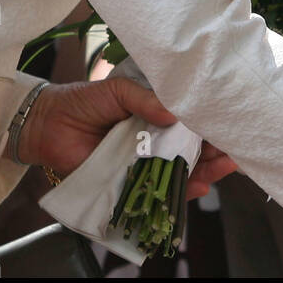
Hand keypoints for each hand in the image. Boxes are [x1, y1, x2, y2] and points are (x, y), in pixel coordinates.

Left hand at [16, 78, 235, 193]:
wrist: (48, 124)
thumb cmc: (84, 102)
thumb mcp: (117, 90)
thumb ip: (144, 98)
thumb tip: (174, 112)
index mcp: (155, 115)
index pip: (189, 123)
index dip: (209, 125)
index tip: (230, 124)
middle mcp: (154, 141)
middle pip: (192, 149)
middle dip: (215, 151)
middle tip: (234, 149)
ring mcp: (144, 163)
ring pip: (181, 171)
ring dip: (205, 171)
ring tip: (224, 166)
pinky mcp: (130, 183)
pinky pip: (159, 192)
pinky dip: (179, 192)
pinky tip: (197, 186)